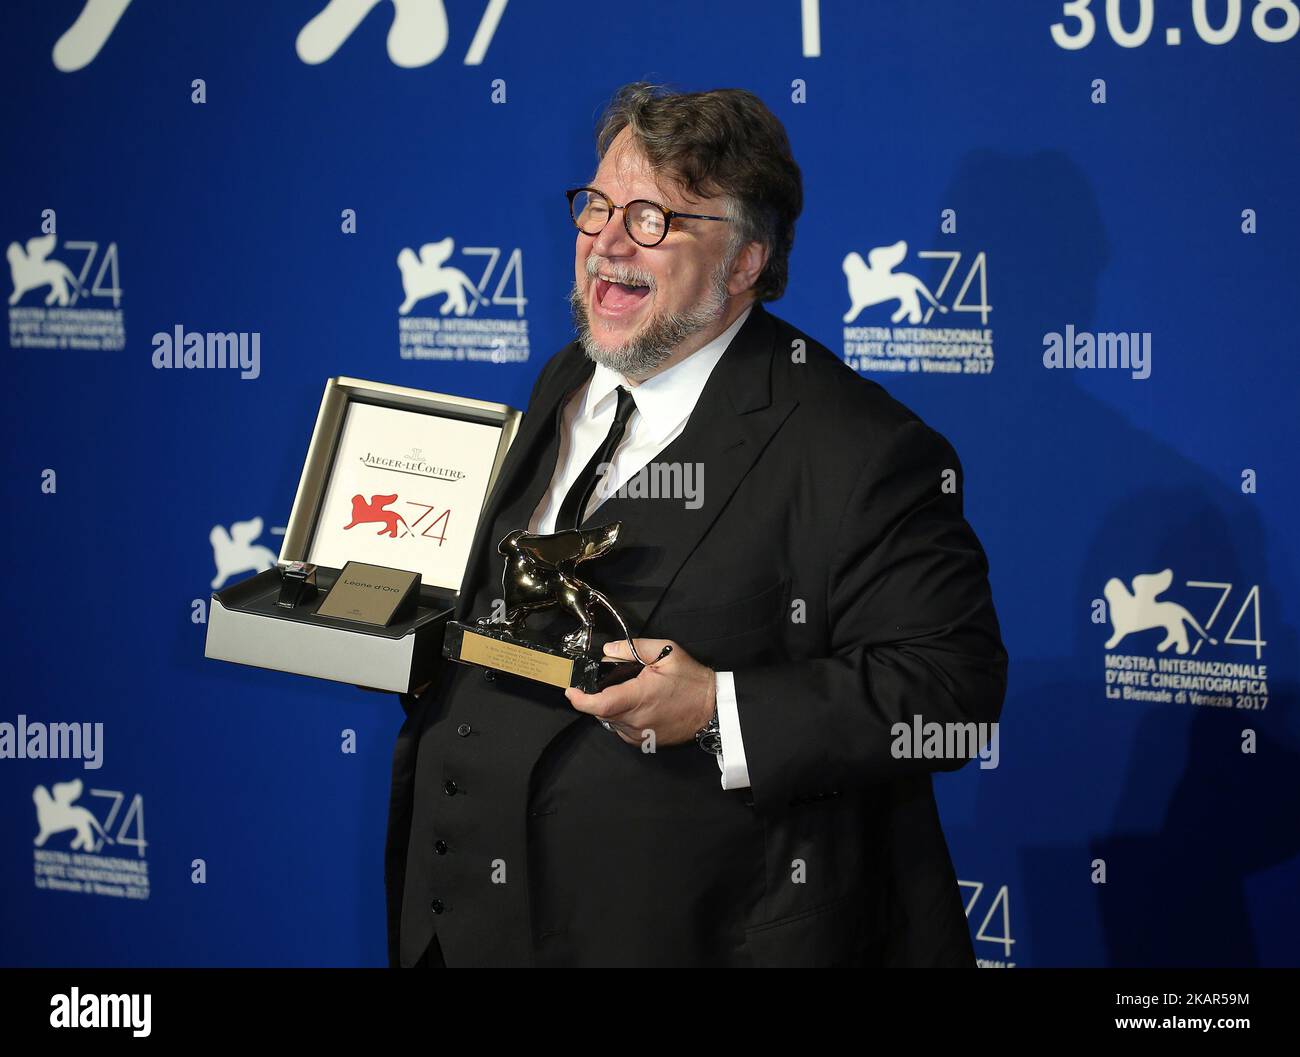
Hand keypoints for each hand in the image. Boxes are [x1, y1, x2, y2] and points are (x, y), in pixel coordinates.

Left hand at [565, 639, 715, 747]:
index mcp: (639, 697)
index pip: (600, 704)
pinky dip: (620, 718)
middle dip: (597, 697)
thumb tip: (609, 650)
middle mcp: (637, 720)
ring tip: (627, 692)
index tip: (571, 691)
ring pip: (610, 722)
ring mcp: (641, 734)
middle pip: (601, 712)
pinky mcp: (645, 742)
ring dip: (610, 708)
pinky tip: (634, 707)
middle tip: (610, 681)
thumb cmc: (691, 679)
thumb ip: (634, 648)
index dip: (581, 700)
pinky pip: (622, 730)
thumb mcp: (666, 652)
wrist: (713, 707)